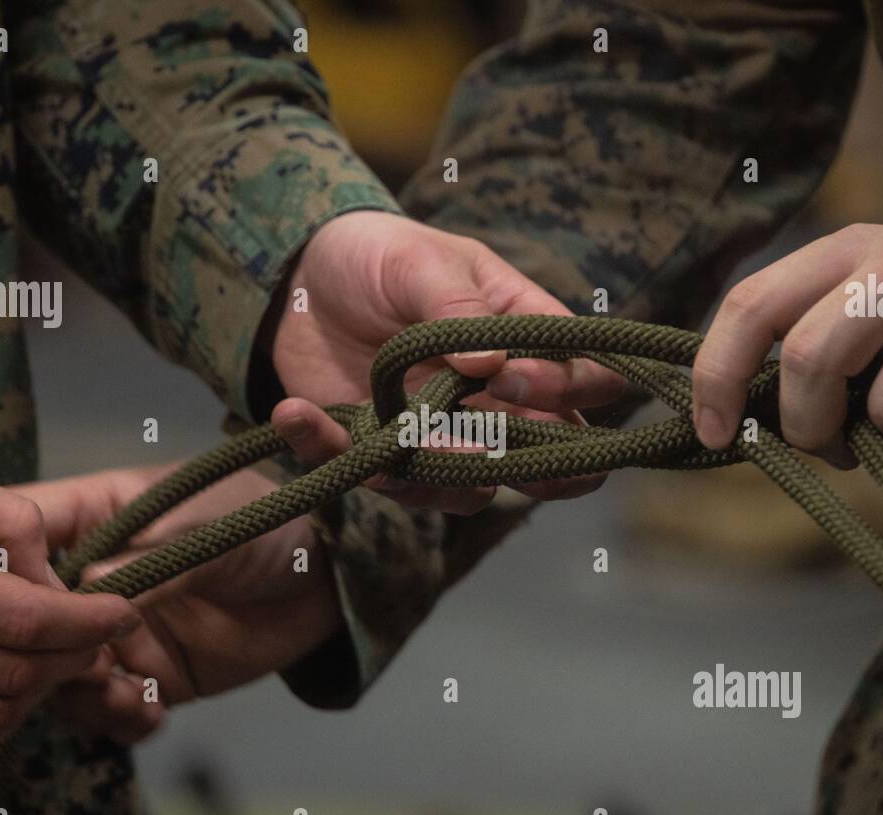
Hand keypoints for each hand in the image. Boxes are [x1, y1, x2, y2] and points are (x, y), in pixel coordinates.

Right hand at [0, 441, 138, 760]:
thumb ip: (9, 523)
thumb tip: (61, 585)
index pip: (25, 621)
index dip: (90, 623)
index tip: (123, 611)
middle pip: (12, 676)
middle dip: (74, 659)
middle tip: (96, 635)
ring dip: (37, 696)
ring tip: (55, 657)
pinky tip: (7, 683)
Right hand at [20, 464, 340, 742]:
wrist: (329, 576)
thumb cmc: (269, 523)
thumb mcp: (209, 528)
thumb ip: (152, 559)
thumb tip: (85, 586)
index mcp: (95, 515)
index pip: (19, 536)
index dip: (6, 571)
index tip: (23, 603)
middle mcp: (94, 577)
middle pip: (23, 619)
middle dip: (43, 649)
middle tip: (90, 662)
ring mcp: (118, 630)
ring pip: (57, 675)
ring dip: (82, 695)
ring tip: (127, 693)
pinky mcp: (151, 674)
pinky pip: (111, 711)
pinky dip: (122, 720)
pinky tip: (153, 710)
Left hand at [268, 211, 619, 509]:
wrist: (301, 279)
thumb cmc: (380, 255)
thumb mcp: (419, 262)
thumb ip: (459, 309)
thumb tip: (494, 363)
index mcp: (526, 338)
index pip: (587, 380)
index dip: (566, 391)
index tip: (507, 377)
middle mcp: (500, 400)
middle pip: (554, 461)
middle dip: (535, 471)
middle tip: (479, 446)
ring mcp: (447, 434)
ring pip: (473, 490)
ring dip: (435, 475)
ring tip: (386, 441)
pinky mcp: (388, 455)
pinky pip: (377, 479)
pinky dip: (334, 453)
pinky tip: (296, 413)